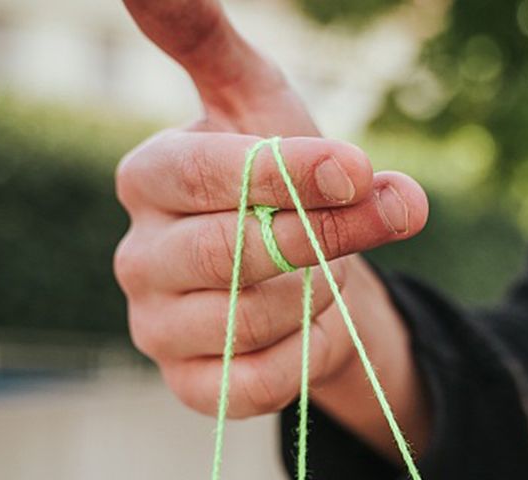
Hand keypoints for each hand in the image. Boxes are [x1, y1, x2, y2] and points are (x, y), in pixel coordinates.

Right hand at [116, 0, 431, 458]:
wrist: (301, 274)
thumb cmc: (281, 180)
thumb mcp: (261, 102)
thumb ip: (208, 42)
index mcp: (147, 177)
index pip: (206, 175)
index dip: (290, 173)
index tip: (359, 168)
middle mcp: (138, 258)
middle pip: (234, 253)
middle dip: (325, 237)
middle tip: (389, 215)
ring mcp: (157, 330)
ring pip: (253, 323)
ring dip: (318, 296)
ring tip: (324, 274)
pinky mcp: (191, 388)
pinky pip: (259, 385)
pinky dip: (308, 355)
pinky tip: (311, 325)